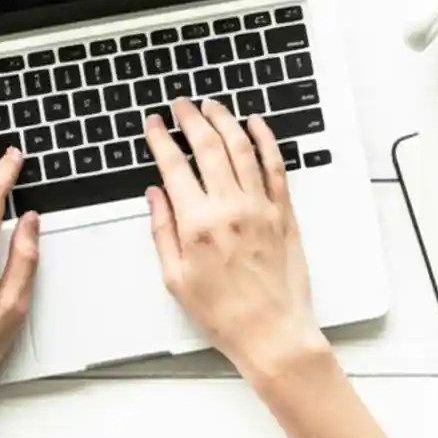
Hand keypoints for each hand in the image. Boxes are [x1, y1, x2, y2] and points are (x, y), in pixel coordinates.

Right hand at [145, 99, 390, 437]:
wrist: (272, 332)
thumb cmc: (223, 313)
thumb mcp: (175, 278)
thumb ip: (162, 231)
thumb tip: (154, 195)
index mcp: (197, 224)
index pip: (174, 167)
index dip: (161, 139)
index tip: (154, 124)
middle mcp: (230, 208)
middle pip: (208, 146)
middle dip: (191, 118)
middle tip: (181, 104)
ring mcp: (260, 207)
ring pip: (242, 147)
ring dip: (225, 120)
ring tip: (212, 106)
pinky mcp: (284, 212)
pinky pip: (275, 166)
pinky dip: (265, 140)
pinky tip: (256, 125)